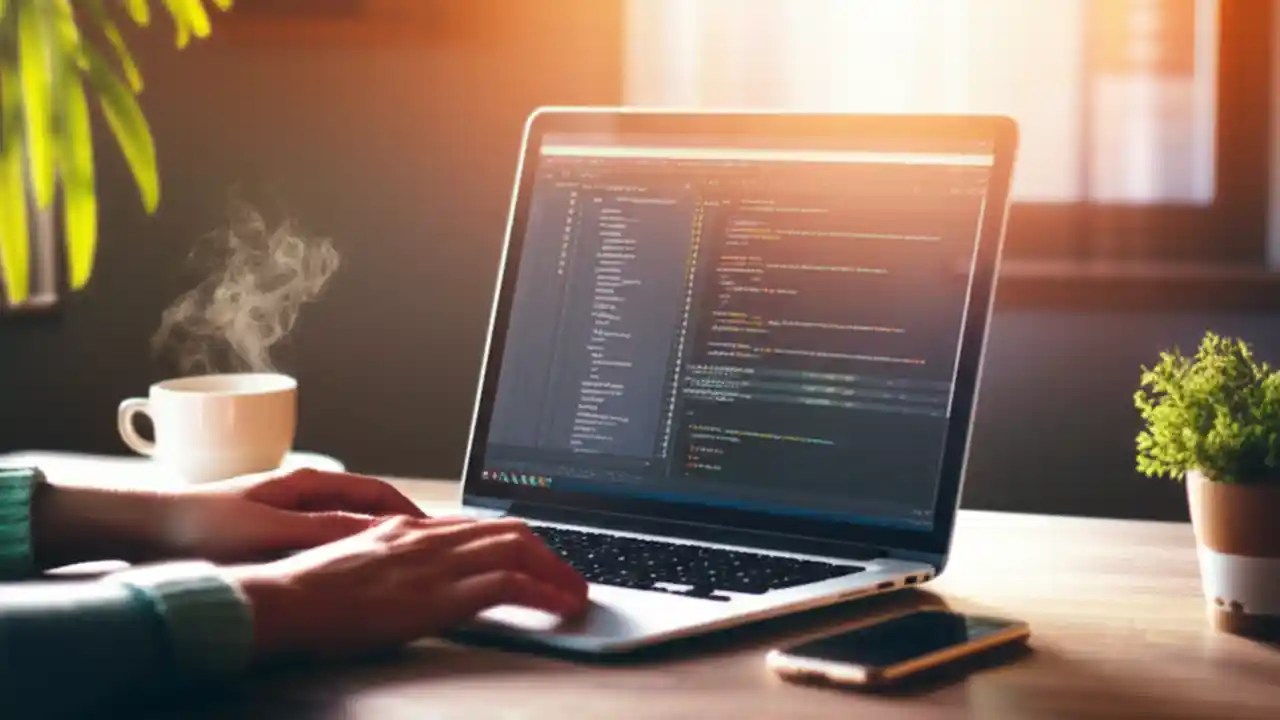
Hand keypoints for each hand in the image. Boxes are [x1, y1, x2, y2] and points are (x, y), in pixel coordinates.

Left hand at [32, 468, 425, 567]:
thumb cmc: (203, 526)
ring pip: (346, 523)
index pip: (378, 491)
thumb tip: (378, 530)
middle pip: (366, 506)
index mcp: (308, 482)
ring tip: (395, 564)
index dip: (412, 511)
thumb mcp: (271, 530)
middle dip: (399, 526)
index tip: (438, 533)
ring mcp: (288, 508)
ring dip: (372, 539)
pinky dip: (344, 550)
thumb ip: (325, 529)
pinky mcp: (272, 529)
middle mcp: (302, 491)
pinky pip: (324, 537)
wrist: (148, 528)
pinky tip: (346, 571)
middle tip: (426, 551)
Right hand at [227, 515, 589, 658]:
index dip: (512, 539)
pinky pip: (509, 583)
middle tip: (566, 576)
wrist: (285, 600)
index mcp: (406, 529)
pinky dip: (544, 592)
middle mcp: (428, 536)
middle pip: (506, 529)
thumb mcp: (353, 568)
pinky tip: (560, 607)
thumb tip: (404, 583)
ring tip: (576, 593)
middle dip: (545, 552)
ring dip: (556, 571)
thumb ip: (385, 566)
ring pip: (518, 548)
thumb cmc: (305, 594)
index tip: (533, 556)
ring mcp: (437, 562)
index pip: (474, 524)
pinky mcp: (442, 592)